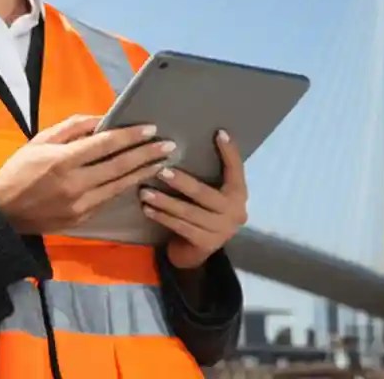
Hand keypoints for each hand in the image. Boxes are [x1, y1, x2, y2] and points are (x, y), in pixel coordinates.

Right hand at [0, 114, 175, 234]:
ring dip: (144, 172)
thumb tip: (103, 120)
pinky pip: (110, 198)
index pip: (105, 144)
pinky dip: (127, 187)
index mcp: (63, 160)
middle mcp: (75, 184)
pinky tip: (140, 179)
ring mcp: (81, 204)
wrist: (4, 211)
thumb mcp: (41, 140)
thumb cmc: (20, 169)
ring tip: (163, 162)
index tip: (151, 128)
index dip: (130, 136)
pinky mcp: (83, 218)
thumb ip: (73, 128)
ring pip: (120, 185)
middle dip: (147, 154)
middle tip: (169, 145)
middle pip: (119, 166)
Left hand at [140, 129, 247, 268]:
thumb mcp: (209, 194)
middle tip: (160, 170)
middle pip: (204, 193)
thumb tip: (185, 143)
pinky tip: (147, 209)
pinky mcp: (206, 244)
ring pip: (189, 212)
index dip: (230, 152)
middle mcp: (236, 212)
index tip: (219, 132)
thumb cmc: (200, 212)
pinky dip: (162, 217)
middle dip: (181, 182)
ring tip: (144, 191)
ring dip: (164, 201)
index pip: (236, 170)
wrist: (196, 251)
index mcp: (238, 194)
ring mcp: (222, 230)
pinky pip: (180, 227)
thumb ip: (206, 175)